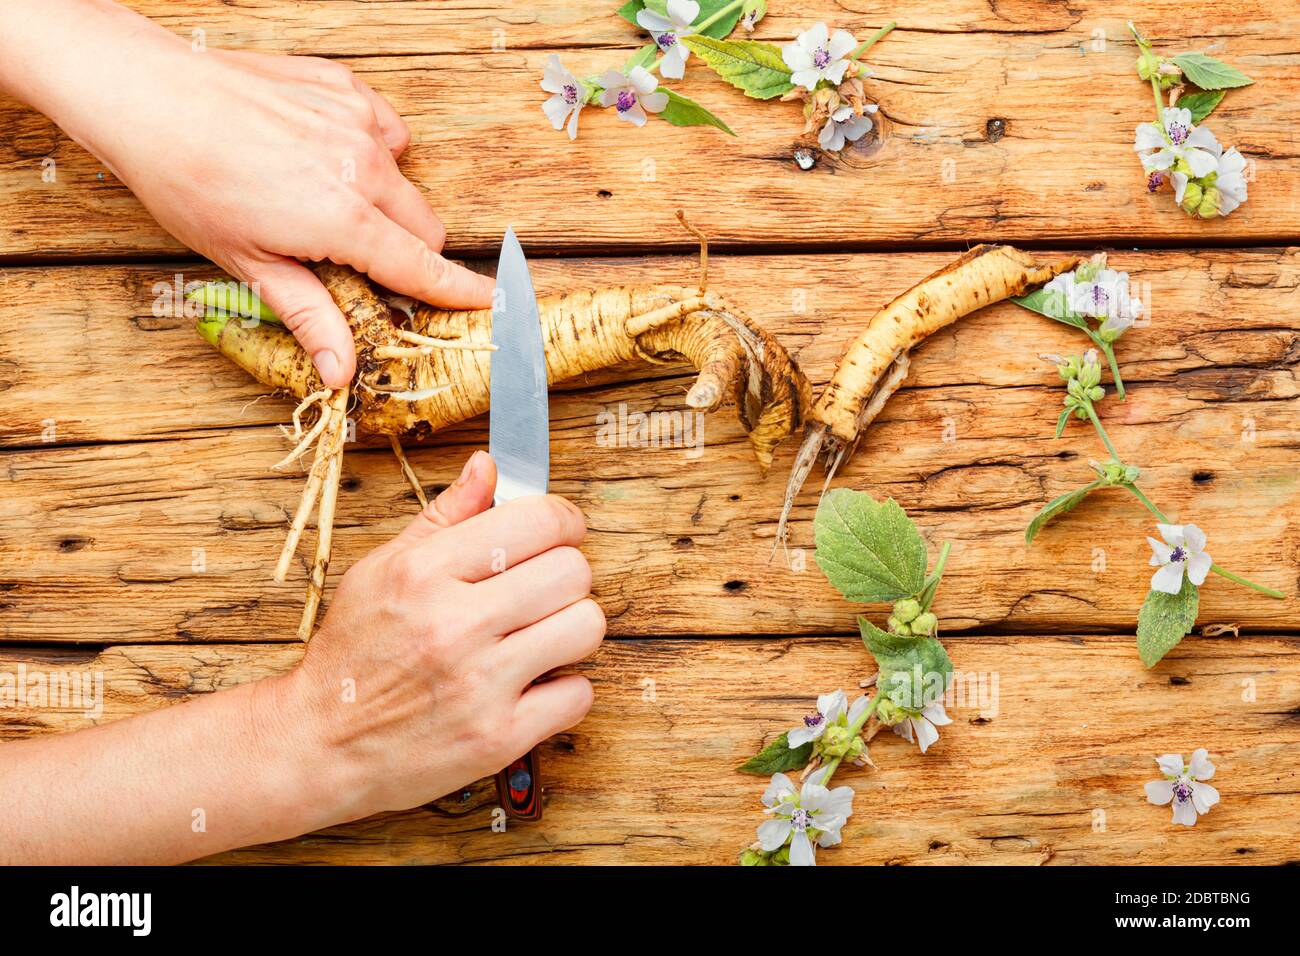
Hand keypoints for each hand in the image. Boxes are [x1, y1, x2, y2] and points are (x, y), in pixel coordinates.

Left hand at [0, 0, 493, 386]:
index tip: (494, 305)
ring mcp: (358, 122)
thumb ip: (310, 316)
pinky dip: (367, 151)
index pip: (423, 267)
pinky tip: (320, 154)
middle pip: (425, 227)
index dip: (461, 292)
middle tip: (356, 259)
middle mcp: (363, 167)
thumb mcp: (249, 263)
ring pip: (405, 181)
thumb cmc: (189, 180)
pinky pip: (385, 131)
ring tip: (321, 199)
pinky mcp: (347, 89)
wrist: (150, 96)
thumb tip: (343, 372)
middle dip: (405, 251)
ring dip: (383, 202)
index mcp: (343, 219)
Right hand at [281, 452, 604, 817]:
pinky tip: (532, 685)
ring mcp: (480, 683)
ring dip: (572, 630)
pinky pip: (579, 694)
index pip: (539, 520)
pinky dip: (564, 690)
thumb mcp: (381, 570)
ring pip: (586, 626)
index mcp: (425, 572)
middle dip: (566, 576)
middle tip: (542, 592)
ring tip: (540, 637)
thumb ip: (444, 516)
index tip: (559, 534)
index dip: (564, 522)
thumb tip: (488, 466)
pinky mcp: (498, 737)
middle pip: (573, 571)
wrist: (320, 746)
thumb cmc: (354, 655)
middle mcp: (455, 623)